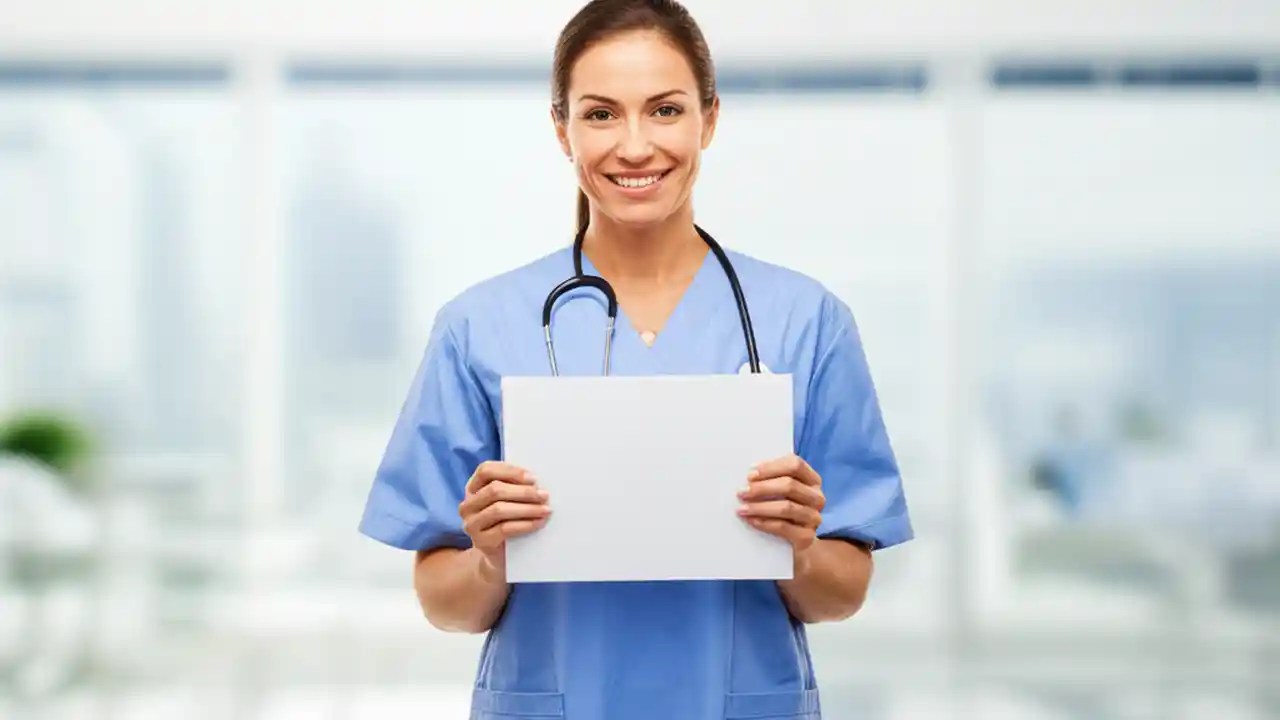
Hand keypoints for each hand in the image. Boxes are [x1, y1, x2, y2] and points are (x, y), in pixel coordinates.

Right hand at [459, 461, 550, 580]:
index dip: (510, 471)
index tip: (533, 478)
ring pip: (499, 509)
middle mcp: (468, 505)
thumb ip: (515, 488)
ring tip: (546, 510)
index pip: (486, 470)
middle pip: (494, 490)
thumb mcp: (508, 501)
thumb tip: (536, 482)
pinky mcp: (480, 541)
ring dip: (527, 508)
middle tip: (544, 495)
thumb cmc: (507, 521)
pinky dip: (525, 524)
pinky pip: (504, 529)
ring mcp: (471, 524)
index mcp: (473, 488)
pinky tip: (538, 522)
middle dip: (523, 492)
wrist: (499, 555)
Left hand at [737, 454, 824, 554]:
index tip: (750, 475)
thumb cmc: (784, 509)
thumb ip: (771, 479)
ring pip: (787, 507)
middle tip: (741, 492)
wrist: (794, 540)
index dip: (771, 467)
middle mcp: (817, 497)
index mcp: (812, 480)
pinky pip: (784, 527)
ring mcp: (814, 518)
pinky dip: (765, 523)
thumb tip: (749, 476)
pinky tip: (751, 520)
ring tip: (742, 509)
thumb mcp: (782, 491)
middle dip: (762, 488)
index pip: (795, 465)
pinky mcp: (807, 537)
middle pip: (790, 486)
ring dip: (760, 507)